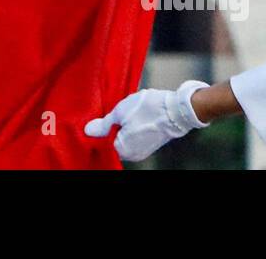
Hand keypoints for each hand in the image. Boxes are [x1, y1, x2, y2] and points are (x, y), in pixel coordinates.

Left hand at [84, 80, 209, 161]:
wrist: (177, 110)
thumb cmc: (148, 110)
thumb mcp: (120, 112)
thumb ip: (103, 124)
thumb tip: (88, 131)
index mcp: (122, 150)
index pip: (102, 141)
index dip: (99, 128)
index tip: (99, 117)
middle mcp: (132, 155)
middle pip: (113, 140)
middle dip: (111, 127)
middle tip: (115, 111)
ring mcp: (142, 150)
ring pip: (124, 136)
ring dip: (122, 125)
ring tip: (127, 111)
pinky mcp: (150, 144)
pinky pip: (134, 136)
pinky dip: (132, 126)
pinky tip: (135, 115)